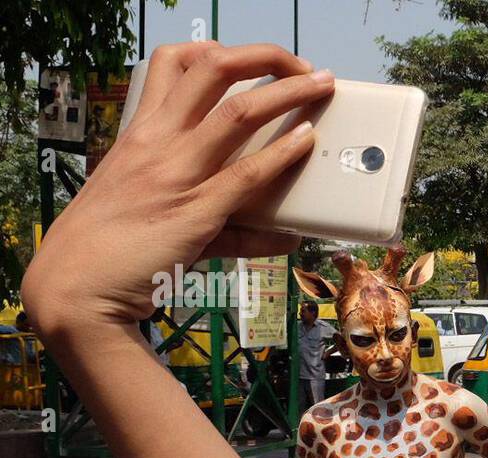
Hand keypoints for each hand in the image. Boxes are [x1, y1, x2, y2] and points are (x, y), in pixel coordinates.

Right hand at [22, 42, 334, 334]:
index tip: (251, 60)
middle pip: (213, 69)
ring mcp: (177, 173)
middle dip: (265, 56)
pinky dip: (284, 153)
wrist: (75, 287)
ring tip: (321, 85)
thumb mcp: (152, 210)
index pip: (172, 63)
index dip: (216, 49)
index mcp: (140, 132)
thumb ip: (221, 216)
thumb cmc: (110, 247)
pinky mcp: (196, 212)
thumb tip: (281, 234)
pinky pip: (247, 174)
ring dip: (289, 93)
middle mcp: (158, 141)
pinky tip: (307, 140)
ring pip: (239, 112)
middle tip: (302, 66)